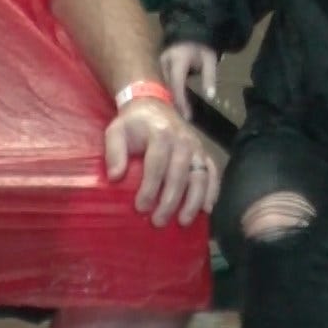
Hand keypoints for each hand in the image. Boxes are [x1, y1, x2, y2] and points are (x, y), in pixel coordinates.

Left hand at [104, 96, 219, 226]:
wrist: (153, 105)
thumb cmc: (133, 124)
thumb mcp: (116, 131)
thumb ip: (114, 152)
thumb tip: (115, 178)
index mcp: (160, 134)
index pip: (157, 164)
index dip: (150, 188)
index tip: (141, 208)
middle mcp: (183, 141)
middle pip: (180, 174)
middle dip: (170, 201)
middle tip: (158, 222)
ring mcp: (196, 147)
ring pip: (200, 176)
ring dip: (194, 201)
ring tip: (184, 221)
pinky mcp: (204, 153)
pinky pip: (213, 173)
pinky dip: (212, 191)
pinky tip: (206, 210)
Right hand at [158, 41, 218, 119]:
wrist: (190, 31)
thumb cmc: (201, 47)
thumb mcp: (210, 60)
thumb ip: (209, 77)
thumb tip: (211, 96)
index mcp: (178, 60)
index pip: (177, 83)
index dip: (181, 101)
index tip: (187, 116)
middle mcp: (165, 62)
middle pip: (166, 88)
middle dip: (173, 105)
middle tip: (180, 121)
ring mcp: (159, 64)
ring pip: (160, 87)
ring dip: (168, 101)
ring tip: (176, 117)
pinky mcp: (157, 67)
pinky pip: (160, 84)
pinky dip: (165, 95)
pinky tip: (171, 106)